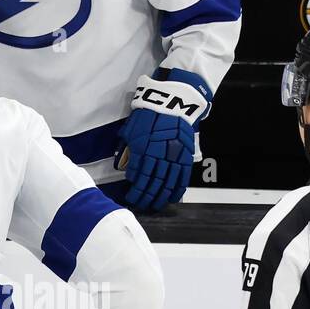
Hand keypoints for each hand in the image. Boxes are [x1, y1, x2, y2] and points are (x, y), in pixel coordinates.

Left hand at [114, 69, 208, 211]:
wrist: (172, 103)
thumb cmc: (149, 114)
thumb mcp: (132, 129)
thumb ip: (128, 147)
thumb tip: (124, 163)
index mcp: (143, 148)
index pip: (138, 175)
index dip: (134, 188)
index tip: (130, 196)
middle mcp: (158, 155)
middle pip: (151, 182)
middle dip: (144, 196)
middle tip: (140, 204)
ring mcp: (174, 156)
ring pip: (167, 183)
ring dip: (159, 196)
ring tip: (153, 205)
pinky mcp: (186, 156)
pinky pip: (182, 177)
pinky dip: (177, 190)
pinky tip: (171, 198)